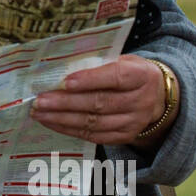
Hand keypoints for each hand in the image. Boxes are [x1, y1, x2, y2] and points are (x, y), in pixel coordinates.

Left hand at [29, 55, 173, 145]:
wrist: (157, 96)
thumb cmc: (129, 72)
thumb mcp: (122, 59)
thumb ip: (98, 63)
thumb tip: (60, 68)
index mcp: (141, 75)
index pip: (115, 77)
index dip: (90, 79)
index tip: (65, 81)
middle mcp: (140, 101)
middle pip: (100, 103)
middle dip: (66, 103)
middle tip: (40, 101)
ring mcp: (134, 122)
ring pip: (94, 122)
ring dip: (63, 118)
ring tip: (39, 113)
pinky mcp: (124, 136)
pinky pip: (94, 136)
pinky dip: (70, 129)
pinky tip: (52, 122)